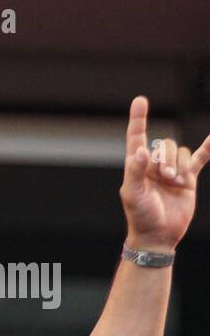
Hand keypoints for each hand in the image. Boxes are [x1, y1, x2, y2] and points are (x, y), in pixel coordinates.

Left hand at [120, 96, 209, 251]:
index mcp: (137, 166)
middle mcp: (154, 165)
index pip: (136, 137)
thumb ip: (136, 172)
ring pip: (180, 152)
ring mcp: (172, 170)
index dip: (138, 119)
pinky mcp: (189, 177)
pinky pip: (200, 158)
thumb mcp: (133, 195)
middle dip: (166, 159)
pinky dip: (208, 148)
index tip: (141, 100)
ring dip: (179, 165)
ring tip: (174, 183)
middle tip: (165, 178)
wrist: (159, 235)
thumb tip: (141, 151)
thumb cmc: (140, 216)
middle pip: (163, 145)